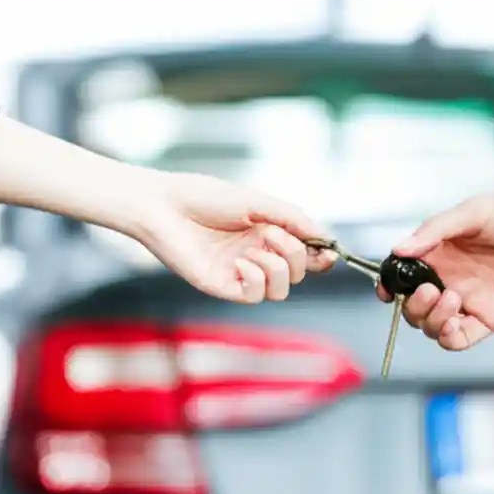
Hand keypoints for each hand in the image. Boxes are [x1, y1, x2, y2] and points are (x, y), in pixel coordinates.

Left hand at [130, 172, 334, 302]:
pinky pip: (254, 296)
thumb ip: (292, 217)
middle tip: (273, 234)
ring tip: (256, 249)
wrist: (163, 205)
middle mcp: (256, 255)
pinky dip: (255, 279)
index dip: (321, 256)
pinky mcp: (221, 286)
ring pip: (280, 291)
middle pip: (297, 273)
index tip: (330, 251)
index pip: (304, 254)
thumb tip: (324, 236)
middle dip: (296, 255)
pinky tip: (240, 262)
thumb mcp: (257, 201)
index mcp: (266, 233)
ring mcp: (239, 273)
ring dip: (278, 270)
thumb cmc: (204, 197)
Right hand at [378, 186, 493, 349]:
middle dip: (411, 304)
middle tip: (430, 289)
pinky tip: (452, 323)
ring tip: (449, 298)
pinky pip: (458, 339)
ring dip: (429, 319)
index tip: (385, 288)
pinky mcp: (489, 319)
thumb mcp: (474, 212)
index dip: (388, 283)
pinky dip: (447, 338)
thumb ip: (435, 230)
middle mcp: (450, 277)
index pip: (402, 273)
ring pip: (430, 325)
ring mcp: (468, 301)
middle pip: (412, 305)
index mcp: (440, 251)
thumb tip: (398, 249)